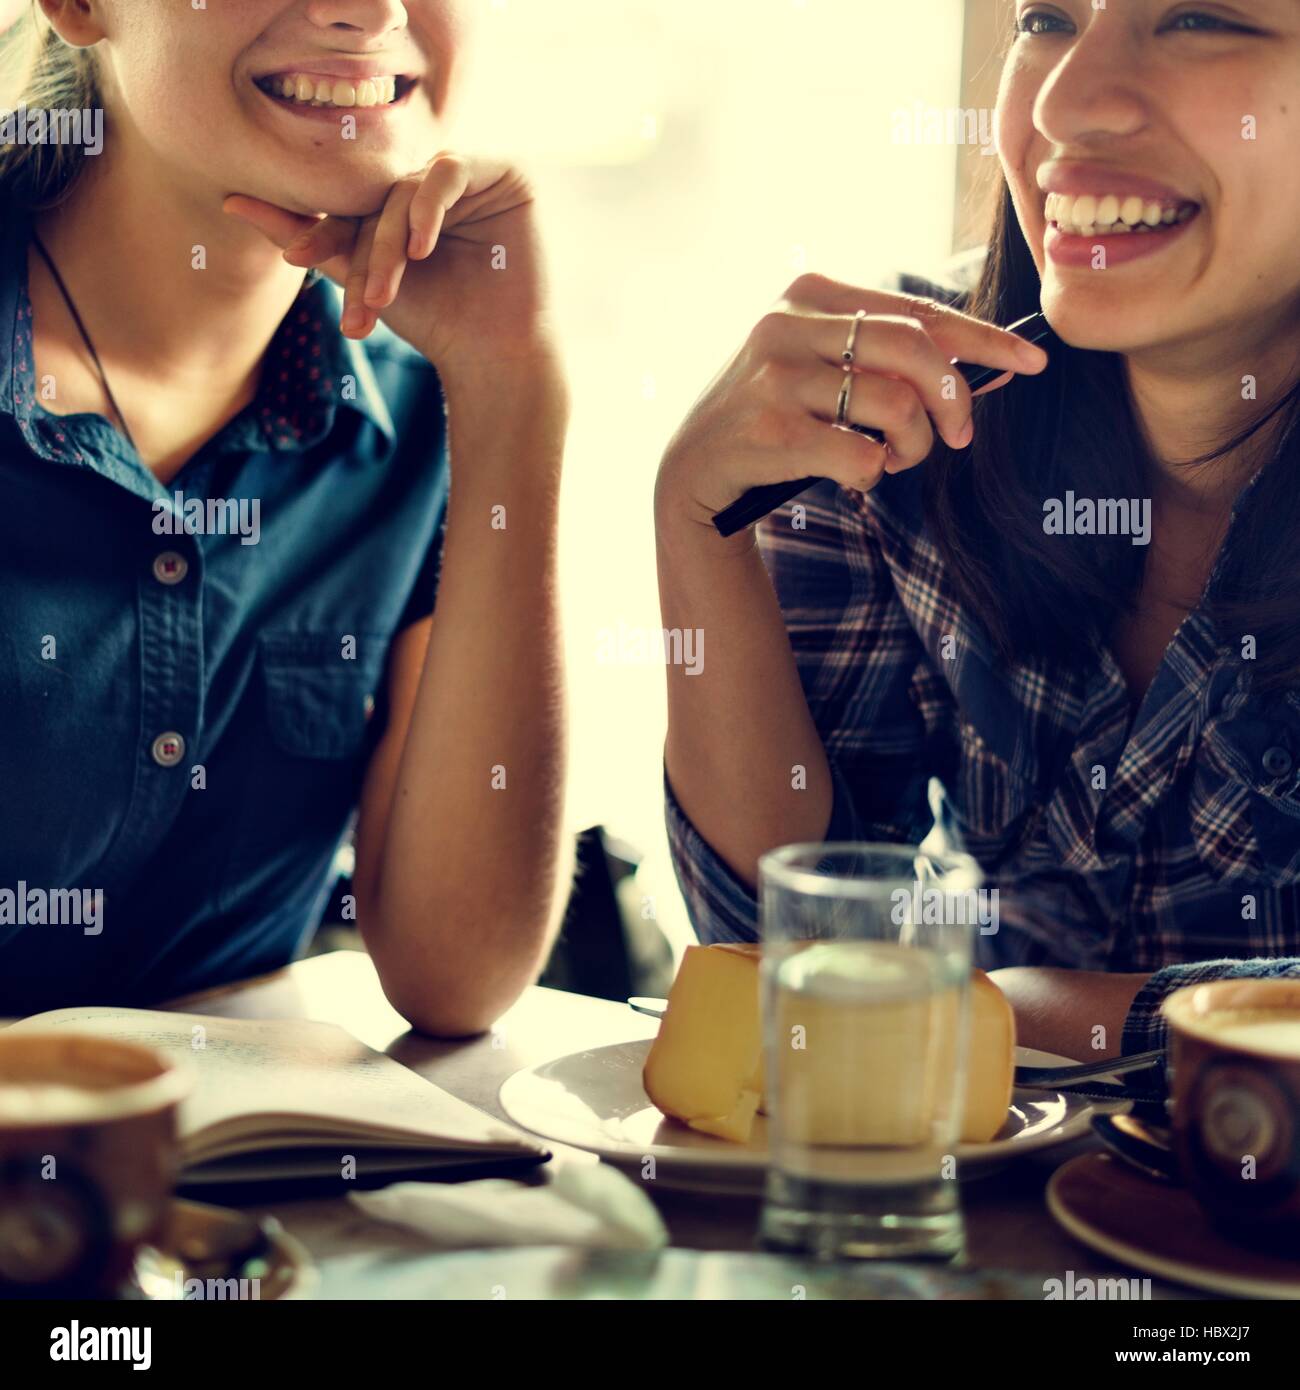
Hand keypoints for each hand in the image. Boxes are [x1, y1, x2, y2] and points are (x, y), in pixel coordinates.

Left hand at [223, 153, 554, 378]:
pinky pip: (449, 171)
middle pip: (379, 198)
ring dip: (390, 243)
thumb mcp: (361, 280)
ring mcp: (471, 176)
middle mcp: (434, 182)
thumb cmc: (437, 323)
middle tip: (361, 301)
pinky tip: (421, 249)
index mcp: (403, 200)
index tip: (295, 260)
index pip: (355, 204)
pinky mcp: (504, 174)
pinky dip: (428, 207)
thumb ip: (306, 236)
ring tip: (388, 295)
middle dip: (363, 252)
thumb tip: (229, 200)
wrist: (496, 356)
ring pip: (407, 190)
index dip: (325, 231)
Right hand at [655, 272, 1049, 536]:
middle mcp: (788, 324)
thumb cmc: (778, 417)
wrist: (696, 469)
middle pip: (915, 350)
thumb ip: (888, 359)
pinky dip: (873, 475)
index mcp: (810, 293)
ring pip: (894, 406)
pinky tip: (854, 477)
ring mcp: (776, 376)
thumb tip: (988, 366)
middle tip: (959, 439)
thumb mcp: (824, 369)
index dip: (984, 338)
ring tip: (894, 462)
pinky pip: (862, 456)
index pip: (918, 311)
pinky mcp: (770, 430)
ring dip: (912, 448)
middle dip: (953, 400)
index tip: (1031, 361)